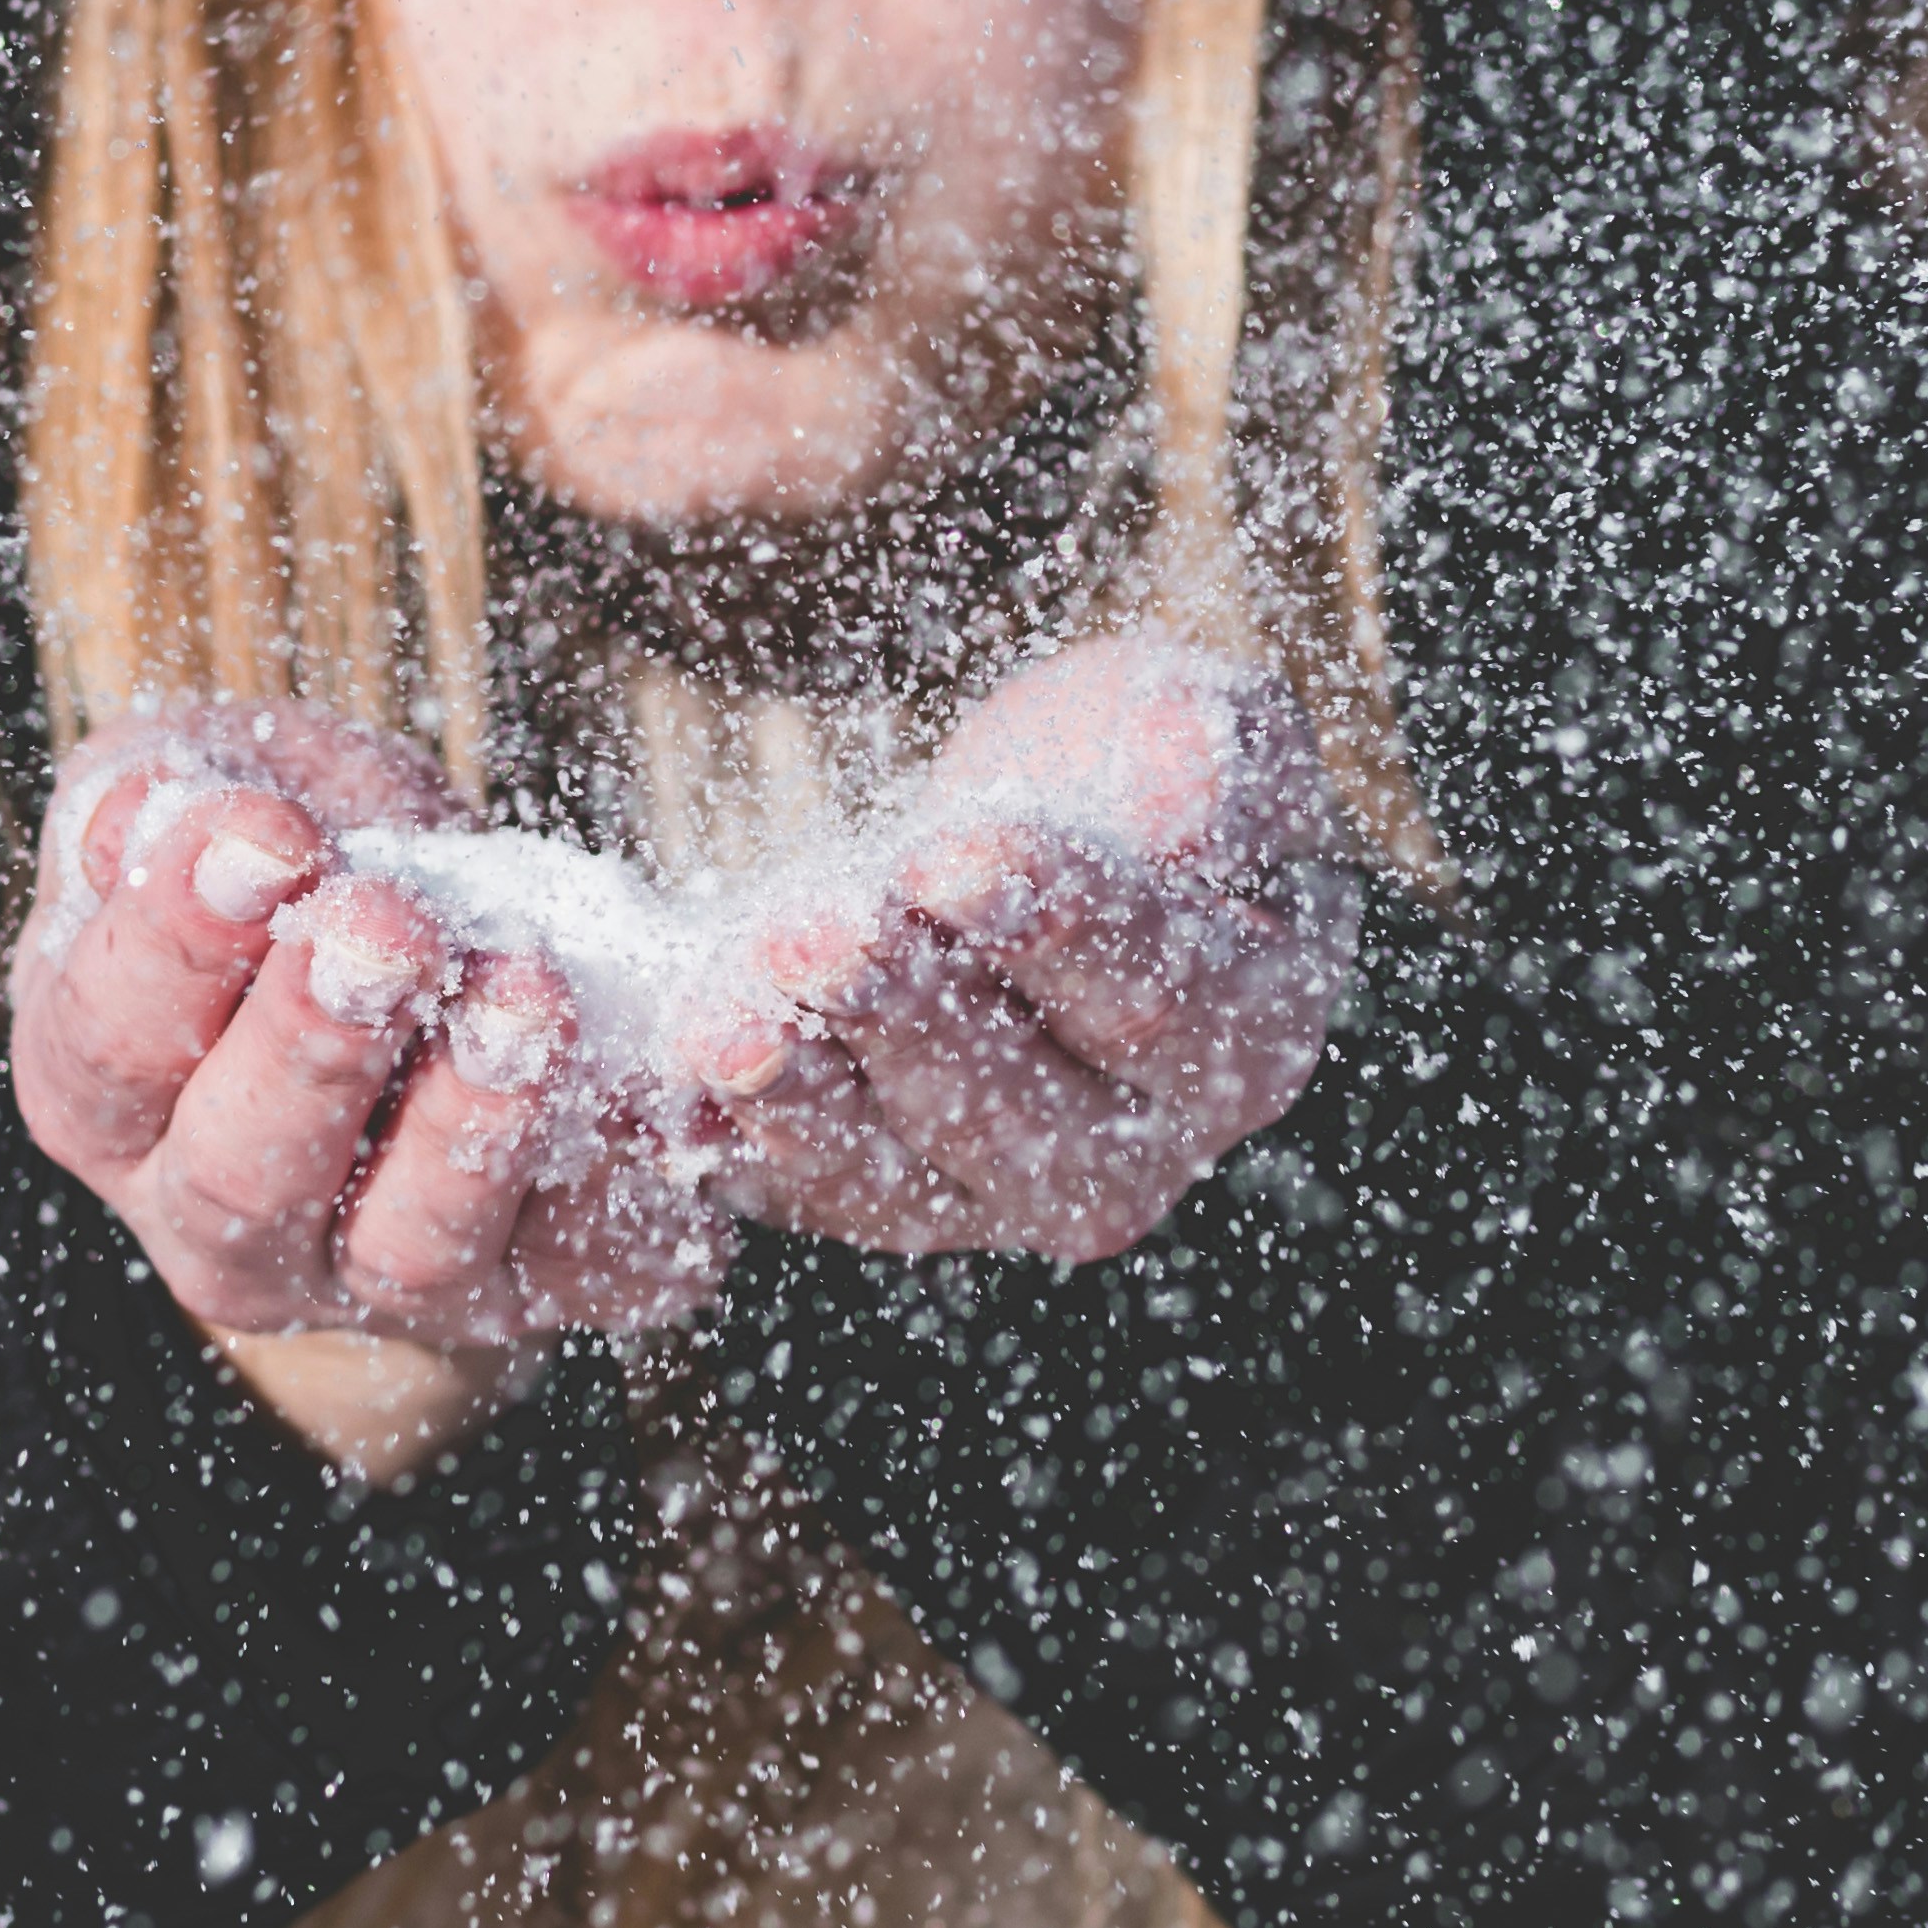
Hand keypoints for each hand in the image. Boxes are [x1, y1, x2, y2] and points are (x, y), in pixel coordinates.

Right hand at [7, 699, 719, 1360]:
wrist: (438, 956)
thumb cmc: (302, 856)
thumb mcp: (216, 791)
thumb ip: (164, 794)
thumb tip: (137, 823)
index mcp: (110, 1095)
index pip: (111, 1040)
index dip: (177, 942)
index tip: (263, 837)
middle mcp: (221, 1223)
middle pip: (245, 1172)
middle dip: (319, 1046)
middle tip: (388, 928)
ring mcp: (374, 1276)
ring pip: (413, 1245)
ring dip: (475, 1126)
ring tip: (529, 1001)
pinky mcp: (530, 1288)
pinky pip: (590, 1267)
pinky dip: (635, 1200)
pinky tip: (671, 1105)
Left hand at [678, 638, 1362, 1262]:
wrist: (1031, 846)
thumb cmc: (1137, 775)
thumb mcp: (1209, 728)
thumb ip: (1223, 765)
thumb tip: (1189, 816)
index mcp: (1244, 1031)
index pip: (1151, 990)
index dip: (1053, 923)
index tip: (953, 856)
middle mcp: (1136, 1148)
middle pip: (1021, 1106)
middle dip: (907, 1013)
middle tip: (819, 932)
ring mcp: (1003, 1194)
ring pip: (903, 1171)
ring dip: (806, 1093)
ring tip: (727, 1019)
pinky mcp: (885, 1198)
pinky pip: (809, 1189)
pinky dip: (741, 1135)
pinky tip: (683, 1073)